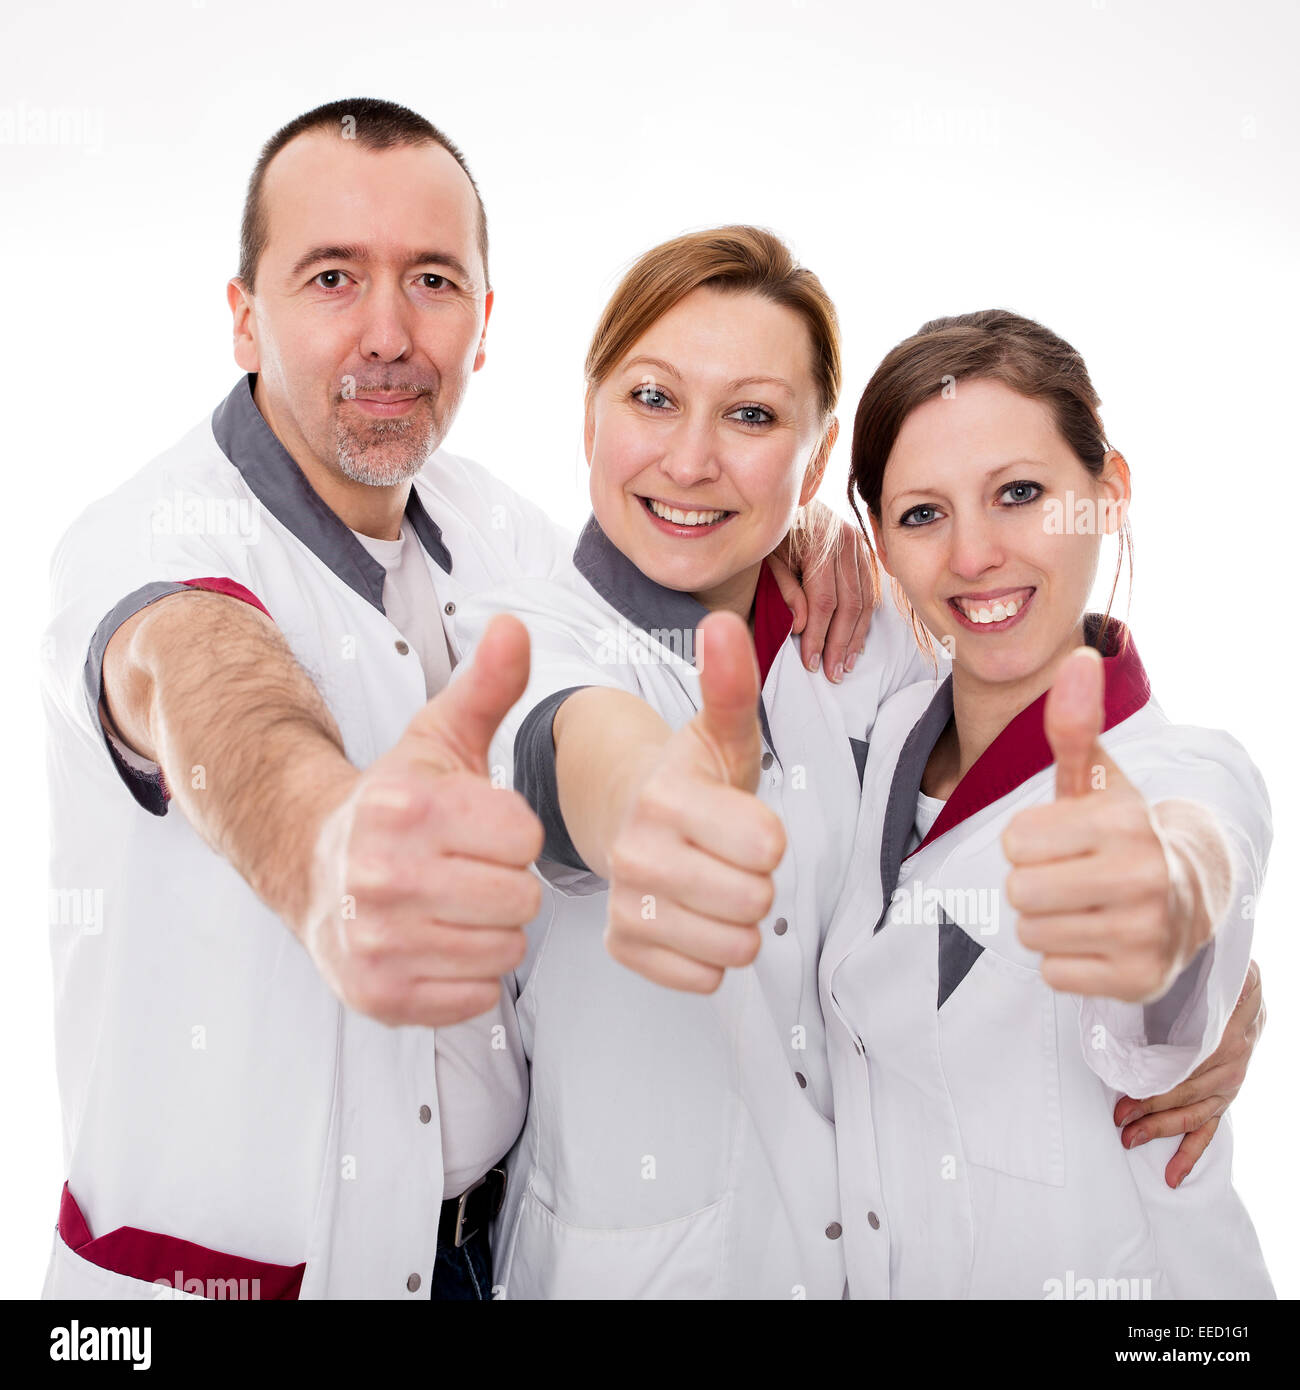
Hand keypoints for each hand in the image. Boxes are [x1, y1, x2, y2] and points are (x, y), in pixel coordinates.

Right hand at [303, 615, 543, 1026]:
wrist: (312, 864)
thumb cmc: (396, 804)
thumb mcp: (440, 737)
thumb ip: (488, 686)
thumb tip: (515, 625)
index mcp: (409, 806)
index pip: (524, 837)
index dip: (511, 833)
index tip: (478, 829)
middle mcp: (384, 875)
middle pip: (521, 899)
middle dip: (506, 884)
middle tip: (467, 871)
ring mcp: (377, 941)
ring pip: (505, 950)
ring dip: (491, 931)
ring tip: (453, 905)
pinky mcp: (378, 995)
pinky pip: (477, 996)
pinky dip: (468, 976)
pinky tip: (436, 943)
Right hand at [604, 611, 786, 992]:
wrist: (630, 813)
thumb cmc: (692, 777)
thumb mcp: (720, 732)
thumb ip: (730, 685)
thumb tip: (721, 622)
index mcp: (666, 796)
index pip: (767, 848)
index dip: (769, 838)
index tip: (746, 823)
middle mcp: (636, 852)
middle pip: (755, 902)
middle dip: (756, 882)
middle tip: (729, 857)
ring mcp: (624, 902)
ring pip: (734, 947)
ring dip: (737, 922)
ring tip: (714, 885)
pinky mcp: (622, 945)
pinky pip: (704, 979)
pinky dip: (709, 956)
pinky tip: (690, 917)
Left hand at [768, 501, 873, 682]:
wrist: (792, 499)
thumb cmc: (776, 531)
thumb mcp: (770, 556)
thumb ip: (785, 588)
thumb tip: (801, 625)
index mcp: (819, 542)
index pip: (824, 600)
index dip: (819, 635)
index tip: (812, 662)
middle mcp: (846, 542)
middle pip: (849, 604)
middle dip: (839, 643)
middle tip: (832, 673)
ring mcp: (860, 546)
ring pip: (865, 600)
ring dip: (856, 637)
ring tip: (845, 664)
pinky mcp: (866, 551)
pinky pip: (871, 591)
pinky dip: (865, 619)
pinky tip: (857, 641)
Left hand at [1002, 646, 1200, 1000]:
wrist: (1189, 894)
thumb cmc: (1120, 831)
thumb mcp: (1096, 779)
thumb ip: (1075, 724)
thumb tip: (1079, 656)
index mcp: (1125, 822)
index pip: (1015, 841)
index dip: (1028, 841)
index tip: (1063, 839)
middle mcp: (1144, 877)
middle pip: (1019, 891)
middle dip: (1033, 883)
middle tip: (1070, 876)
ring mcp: (1146, 934)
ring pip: (1032, 934)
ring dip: (1047, 922)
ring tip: (1084, 905)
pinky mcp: (1140, 981)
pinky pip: (1054, 974)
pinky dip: (1066, 960)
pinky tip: (1097, 938)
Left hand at [1114, 959, 1264, 1186]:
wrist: (1239, 976)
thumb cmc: (1209, 967)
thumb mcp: (1204, 961)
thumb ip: (1182, 975)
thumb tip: (1129, 987)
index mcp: (1229, 1021)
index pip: (1194, 1063)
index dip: (1162, 1081)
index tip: (1129, 1089)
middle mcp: (1237, 1052)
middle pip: (1192, 1090)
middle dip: (1153, 1107)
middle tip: (1120, 1117)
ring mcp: (1234, 1075)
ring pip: (1198, 1112)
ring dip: (1163, 1129)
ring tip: (1131, 1138)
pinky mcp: (1227, 1092)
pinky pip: (1211, 1127)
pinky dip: (1191, 1152)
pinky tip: (1173, 1174)